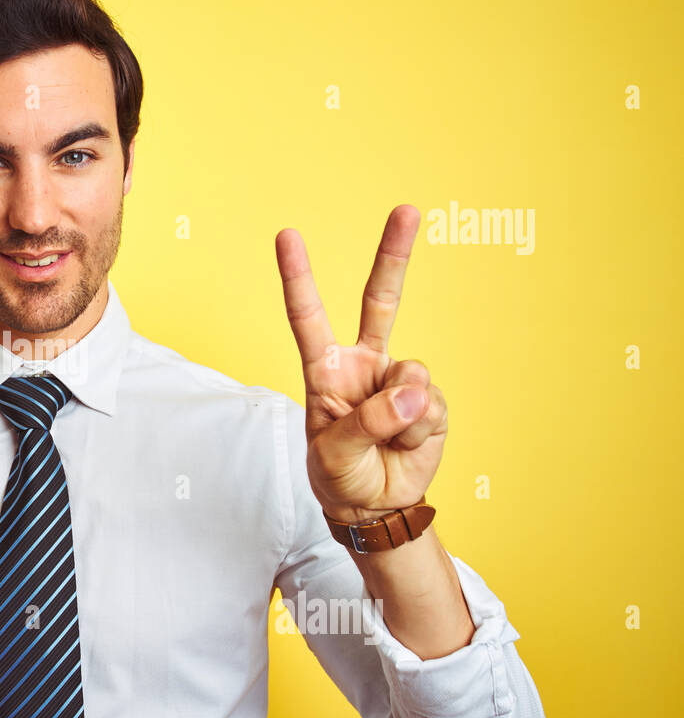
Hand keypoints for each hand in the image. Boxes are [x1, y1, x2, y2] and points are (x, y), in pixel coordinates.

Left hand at [274, 205, 447, 524]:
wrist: (376, 507)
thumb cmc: (340, 474)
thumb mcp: (333, 454)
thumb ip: (366, 422)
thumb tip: (411, 390)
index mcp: (326, 369)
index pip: (308, 317)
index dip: (298, 276)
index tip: (287, 235)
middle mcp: (364, 364)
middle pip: (381, 301)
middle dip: (394, 254)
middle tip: (407, 210)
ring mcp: (400, 380)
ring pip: (411, 373)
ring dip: (400, 415)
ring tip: (384, 441)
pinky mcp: (431, 401)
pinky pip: (431, 406)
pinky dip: (419, 430)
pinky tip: (407, 444)